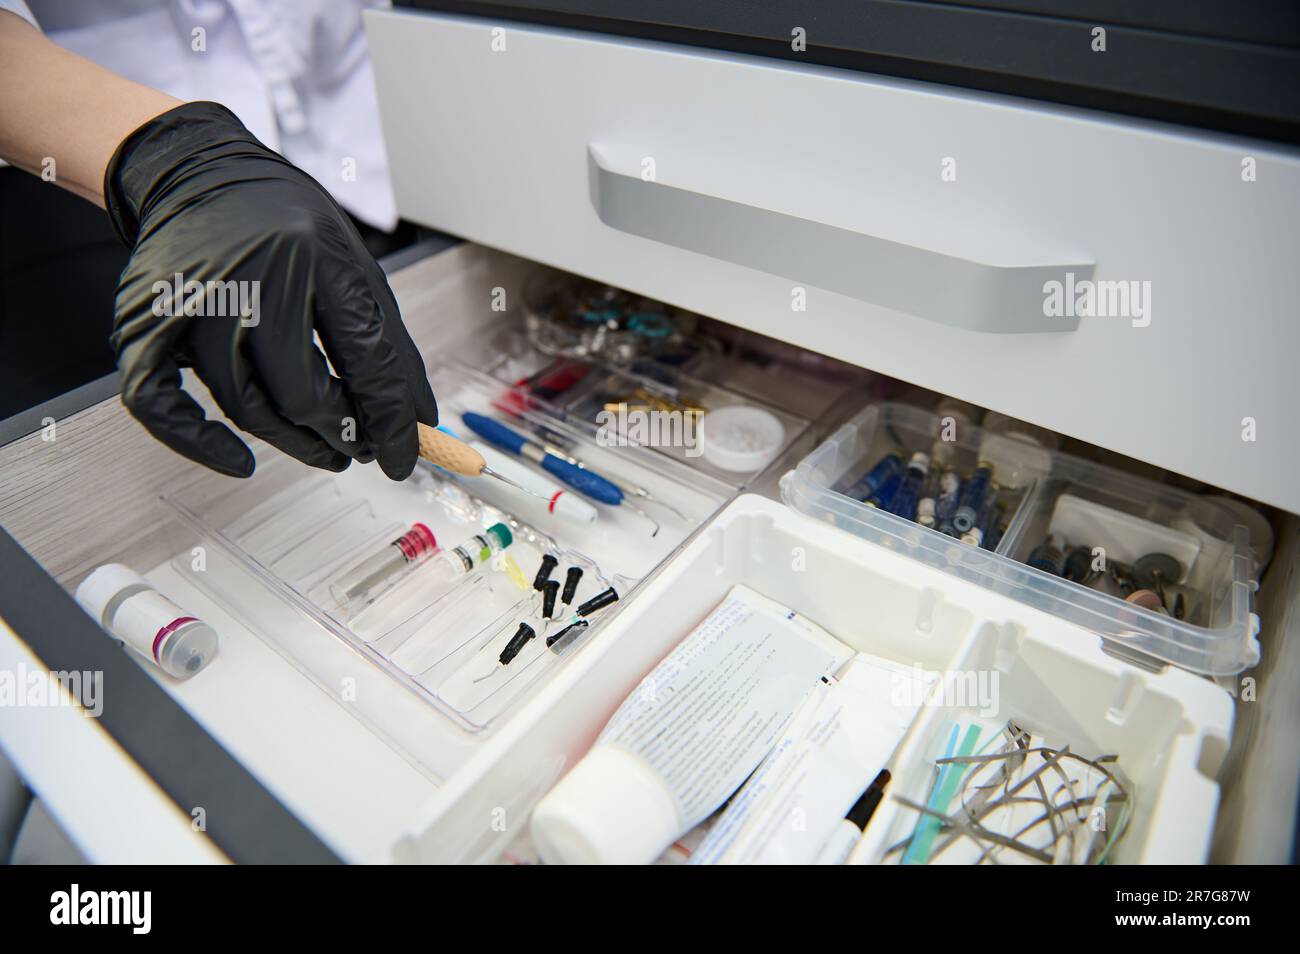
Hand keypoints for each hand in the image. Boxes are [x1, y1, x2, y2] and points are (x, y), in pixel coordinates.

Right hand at [104, 101, 436, 478]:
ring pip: (246, 406)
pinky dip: (200, 444)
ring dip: (293, 443)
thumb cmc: (285, 221)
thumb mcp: (353, 260)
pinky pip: (160, 405)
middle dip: (342, 433)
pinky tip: (240, 462)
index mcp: (315, 256)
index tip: (402, 455)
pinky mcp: (143, 323)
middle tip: (361, 447)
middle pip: (302, 393)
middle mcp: (249, 278)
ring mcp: (189, 303)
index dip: (391, 421)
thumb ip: (388, 339)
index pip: (366, 359)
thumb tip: (420, 419)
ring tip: (326, 450)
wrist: (195, 171)